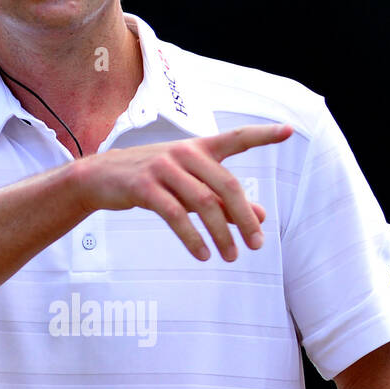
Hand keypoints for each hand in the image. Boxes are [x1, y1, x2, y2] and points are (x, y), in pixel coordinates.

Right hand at [76, 123, 291, 261]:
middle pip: (226, 184)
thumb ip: (224, 200)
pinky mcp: (145, 187)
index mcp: (200, 148)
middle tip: (257, 245)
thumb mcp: (190, 186)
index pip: (237, 138)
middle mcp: (185, 153)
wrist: (101, 176)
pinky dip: (192, 238)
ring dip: (221, 234)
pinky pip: (175, 215)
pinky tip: (203, 255)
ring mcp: (164, 168)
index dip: (264, 135)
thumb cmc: (153, 179)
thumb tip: (261, 216)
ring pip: (203, 203)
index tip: (288, 131)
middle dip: (245, 217)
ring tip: (231, 257)